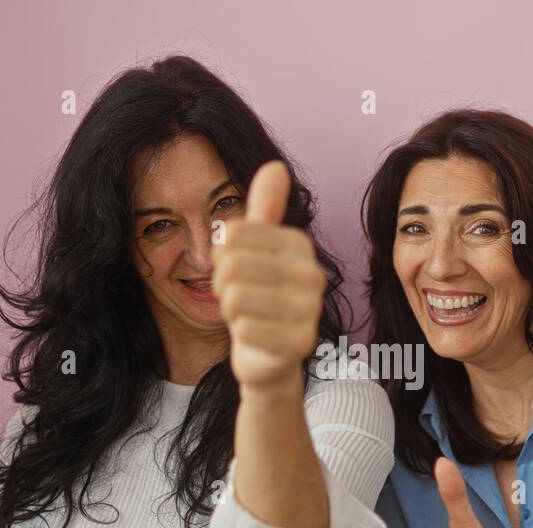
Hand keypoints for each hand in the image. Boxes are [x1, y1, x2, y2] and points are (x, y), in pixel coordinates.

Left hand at [212, 161, 324, 394]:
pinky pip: (245, 329)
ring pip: (235, 297)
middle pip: (232, 265)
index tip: (234, 270)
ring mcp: (310, 310)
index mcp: (299, 245)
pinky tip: (256, 337)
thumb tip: (275, 165)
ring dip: (231, 311)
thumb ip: (265, 210)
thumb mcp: (257, 251)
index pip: (233, 234)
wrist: (269, 357)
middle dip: (223, 285)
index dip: (221, 256)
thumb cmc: (259, 299)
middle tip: (238, 298)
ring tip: (247, 316)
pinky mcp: (300, 343)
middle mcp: (312, 274)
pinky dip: (241, 335)